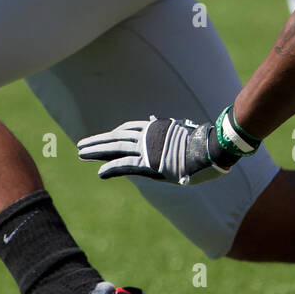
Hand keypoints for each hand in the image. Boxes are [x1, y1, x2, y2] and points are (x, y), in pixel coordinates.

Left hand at [77, 116, 237, 185]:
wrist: (213, 148)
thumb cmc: (205, 142)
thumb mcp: (187, 131)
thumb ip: (175, 129)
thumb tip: (174, 121)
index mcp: (156, 129)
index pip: (128, 130)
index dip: (113, 135)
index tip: (103, 138)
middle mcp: (148, 137)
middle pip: (116, 138)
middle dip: (98, 142)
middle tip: (80, 146)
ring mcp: (148, 149)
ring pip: (115, 148)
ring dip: (97, 152)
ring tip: (81, 154)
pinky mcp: (151, 164)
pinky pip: (126, 166)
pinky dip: (111, 168)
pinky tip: (99, 172)